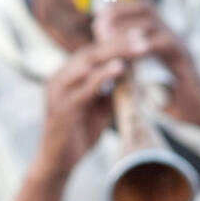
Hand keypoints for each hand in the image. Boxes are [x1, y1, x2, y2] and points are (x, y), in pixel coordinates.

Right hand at [32, 27, 147, 180]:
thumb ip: (112, 90)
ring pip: (87, 64)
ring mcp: (58, 92)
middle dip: (118, 42)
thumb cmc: (78, 135)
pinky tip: (120, 68)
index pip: (92, 51)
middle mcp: (59, 78)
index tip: (140, 35)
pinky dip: (103, 75)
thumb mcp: (99, 108)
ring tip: (137, 47)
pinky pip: (84, 87)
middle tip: (142, 35)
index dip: (116, 42)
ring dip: (114, 54)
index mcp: (66, 76)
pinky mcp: (62, 108)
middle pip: (91, 52)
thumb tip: (134, 73)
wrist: (57, 164)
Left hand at [92, 0, 199, 127]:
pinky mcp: (184, 57)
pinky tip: (130, 50)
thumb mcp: (146, 78)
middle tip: (98, 24)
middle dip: (119, 11)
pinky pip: (165, 43)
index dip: (118, 9)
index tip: (96, 18)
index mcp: (161, 36)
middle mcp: (171, 34)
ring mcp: (179, 43)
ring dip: (126, 26)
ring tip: (107, 35)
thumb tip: (109, 61)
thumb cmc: (173, 98)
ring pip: (152, 22)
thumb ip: (132, 66)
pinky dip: (146, 44)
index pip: (140, 9)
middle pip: (145, 7)